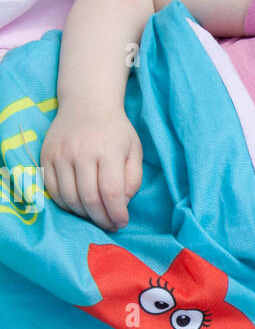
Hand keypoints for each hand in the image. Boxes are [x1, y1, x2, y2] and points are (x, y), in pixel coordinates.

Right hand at [41, 103, 142, 232]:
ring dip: (83, 214)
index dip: (117, 214)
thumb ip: (133, 179)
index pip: (111, 192)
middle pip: (89, 199)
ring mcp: (61, 154)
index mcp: (108, 150)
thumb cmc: (115, 130)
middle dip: (101, 219)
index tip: (122, 222)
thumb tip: (122, 204)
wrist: (87, 103)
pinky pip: (52, 190)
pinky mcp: (46, 156)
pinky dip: (65, 204)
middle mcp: (82, 152)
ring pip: (69, 198)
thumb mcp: (134, 150)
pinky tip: (78, 205)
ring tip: (95, 215)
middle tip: (110, 225)